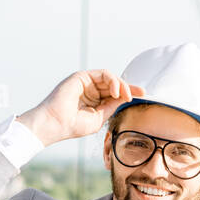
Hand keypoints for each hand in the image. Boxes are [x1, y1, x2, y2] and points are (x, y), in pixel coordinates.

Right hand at [16, 70, 145, 145]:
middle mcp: (91, 91)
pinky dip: (113, 80)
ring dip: (122, 85)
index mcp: (95, 102)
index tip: (143, 96)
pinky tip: (116, 91)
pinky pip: (103, 73)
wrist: (56, 124)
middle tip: (141, 93)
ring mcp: (86, 83)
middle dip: (130, 87)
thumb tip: (124, 99)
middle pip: (115, 85)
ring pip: (110, 78)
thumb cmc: (74, 125)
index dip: (129, 93)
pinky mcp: (82, 76)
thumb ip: (111, 107)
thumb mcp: (99, 118)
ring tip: (126, 96)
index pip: (115, 95)